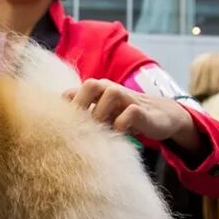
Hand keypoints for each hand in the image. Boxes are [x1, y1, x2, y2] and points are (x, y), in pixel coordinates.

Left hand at [64, 79, 200, 150]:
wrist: (161, 117)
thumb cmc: (124, 117)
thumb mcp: (102, 117)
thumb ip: (84, 119)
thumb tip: (57, 133)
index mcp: (96, 91)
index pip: (74, 92)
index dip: (64, 107)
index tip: (59, 127)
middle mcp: (110, 90)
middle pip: (91, 85)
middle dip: (82, 105)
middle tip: (80, 127)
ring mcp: (127, 98)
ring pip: (111, 93)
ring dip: (102, 113)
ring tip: (101, 130)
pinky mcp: (142, 111)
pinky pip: (130, 112)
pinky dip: (122, 123)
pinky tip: (119, 134)